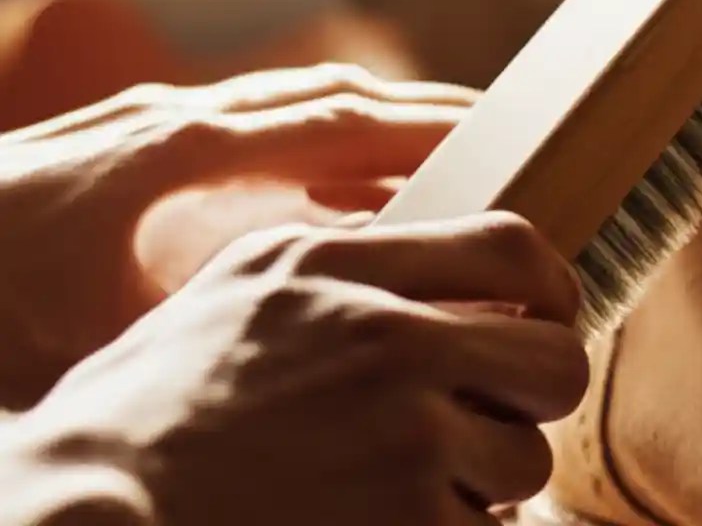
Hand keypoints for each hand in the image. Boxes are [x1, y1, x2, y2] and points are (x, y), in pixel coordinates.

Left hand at [0, 64, 475, 407]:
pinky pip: (259, 139)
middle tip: (505, 138)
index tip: (500, 137)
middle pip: (327, 98)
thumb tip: (330, 339)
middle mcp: (176, 123)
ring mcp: (158, 132)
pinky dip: (322, 158)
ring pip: (295, 113)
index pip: (333, 121)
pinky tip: (350, 198)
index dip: (424, 128)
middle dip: (418, 113)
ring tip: (449, 165)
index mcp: (178, 153)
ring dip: (374, 133)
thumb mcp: (105, 335)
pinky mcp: (144, 156)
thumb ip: (217, 323)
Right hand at [13, 212, 586, 525]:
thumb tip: (453, 257)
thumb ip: (352, 259)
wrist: (98, 506)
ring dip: (488, 475)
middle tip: (497, 410)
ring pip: (527, 460)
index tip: (545, 315)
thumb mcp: (249, 285)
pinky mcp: (409, 524)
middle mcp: (386, 343)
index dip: (553, 286)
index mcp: (344, 270)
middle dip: (537, 392)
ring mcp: (403, 440)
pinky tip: (392, 519)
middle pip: (556, 360)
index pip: (514, 250)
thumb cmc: (162, 398)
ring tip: (417, 476)